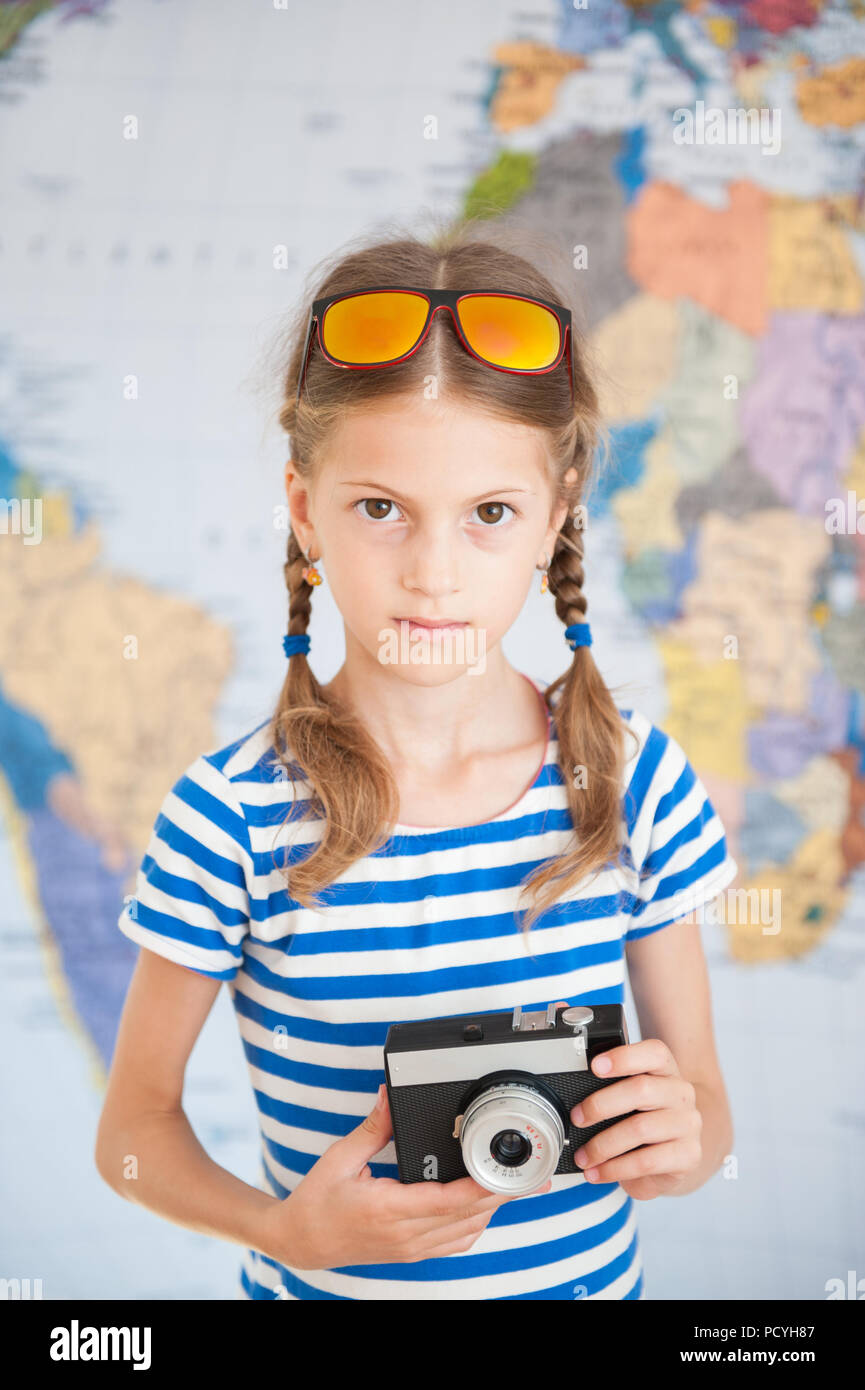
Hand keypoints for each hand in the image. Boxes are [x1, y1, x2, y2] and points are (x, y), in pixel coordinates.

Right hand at [261, 1084, 551, 1269]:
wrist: (300, 1240)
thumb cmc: (317, 1202)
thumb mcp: (341, 1156)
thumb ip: (373, 1126)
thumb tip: (391, 1094)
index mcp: (389, 1208)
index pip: (449, 1200)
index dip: (483, 1186)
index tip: (505, 1170)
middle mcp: (405, 1234)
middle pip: (468, 1217)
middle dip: (501, 1195)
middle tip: (528, 1175)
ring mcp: (410, 1248)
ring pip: (466, 1233)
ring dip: (491, 1211)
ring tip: (512, 1185)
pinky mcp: (410, 1253)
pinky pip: (453, 1244)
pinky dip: (474, 1225)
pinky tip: (482, 1207)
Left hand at [569, 1037, 701, 1200]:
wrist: (678, 1151)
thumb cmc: (643, 1114)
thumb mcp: (626, 1086)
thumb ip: (598, 1055)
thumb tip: (563, 1009)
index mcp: (665, 1068)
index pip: (654, 1052)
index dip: (624, 1057)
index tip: (594, 1065)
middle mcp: (681, 1092)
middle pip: (641, 1090)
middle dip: (601, 1105)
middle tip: (576, 1118)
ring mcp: (688, 1124)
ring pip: (641, 1129)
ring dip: (603, 1145)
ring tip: (583, 1155)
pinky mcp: (688, 1155)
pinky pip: (648, 1162)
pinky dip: (616, 1169)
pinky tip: (599, 1172)